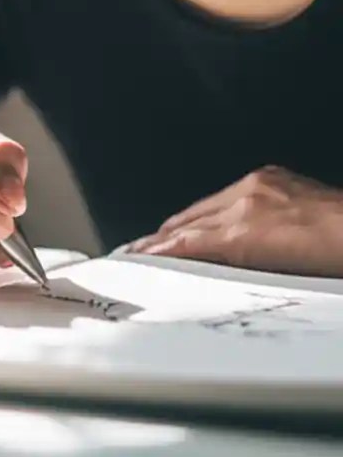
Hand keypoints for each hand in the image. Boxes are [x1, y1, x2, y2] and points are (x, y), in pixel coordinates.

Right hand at [127, 166, 342, 277]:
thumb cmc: (333, 262)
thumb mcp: (278, 278)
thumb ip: (234, 270)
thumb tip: (201, 269)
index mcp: (244, 232)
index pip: (186, 242)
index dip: (156, 251)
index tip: (134, 257)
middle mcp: (246, 203)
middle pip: (188, 222)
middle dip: (160, 237)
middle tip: (137, 249)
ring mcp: (258, 186)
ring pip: (205, 206)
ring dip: (182, 223)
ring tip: (162, 236)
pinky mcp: (271, 177)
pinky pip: (228, 193)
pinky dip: (211, 208)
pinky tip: (204, 216)